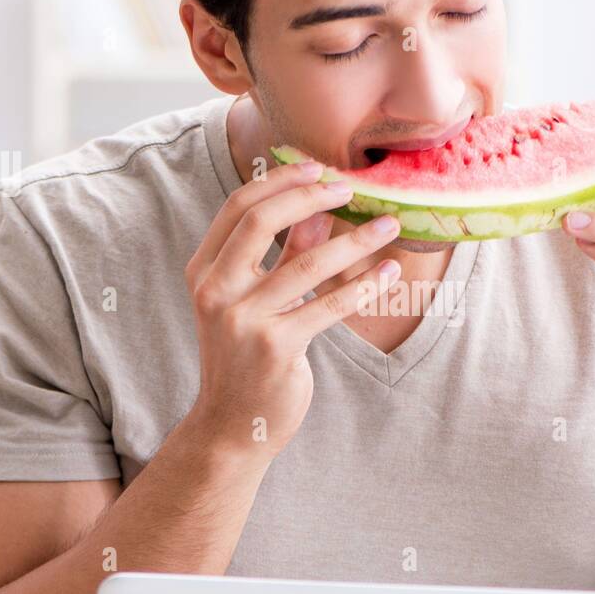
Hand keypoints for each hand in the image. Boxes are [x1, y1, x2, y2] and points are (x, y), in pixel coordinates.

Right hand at [184, 161, 401, 459]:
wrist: (234, 425)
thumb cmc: (247, 357)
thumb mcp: (257, 299)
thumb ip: (285, 255)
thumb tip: (318, 209)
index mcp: (205, 271)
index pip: (239, 207)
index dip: (281, 182)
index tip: (318, 168)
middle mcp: (216, 291)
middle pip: (261, 221)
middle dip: (311, 196)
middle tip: (351, 188)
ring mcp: (243, 320)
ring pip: (307, 263)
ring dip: (354, 240)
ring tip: (389, 226)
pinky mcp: (276, 348)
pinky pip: (329, 305)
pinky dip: (365, 285)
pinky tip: (389, 272)